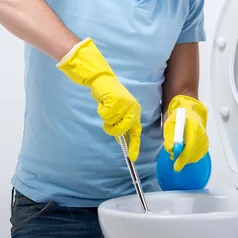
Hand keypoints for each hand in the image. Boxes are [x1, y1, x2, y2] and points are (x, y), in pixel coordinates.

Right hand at [56, 38, 141, 160]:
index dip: (134, 145)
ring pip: (111, 123)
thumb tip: (120, 138)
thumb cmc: (109, 96)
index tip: (132, 156)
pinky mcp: (116, 101)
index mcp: (135, 112)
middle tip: (107, 122)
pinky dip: (101, 110)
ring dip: (105, 117)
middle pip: (121, 130)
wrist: (103, 81)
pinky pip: (105, 115)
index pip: (136, 131)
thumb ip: (120, 123)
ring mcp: (125, 105)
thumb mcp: (118, 111)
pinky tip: (103, 102)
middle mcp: (133, 109)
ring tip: (106, 106)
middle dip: (112, 129)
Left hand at [163, 95, 208, 170]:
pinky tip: (187, 156)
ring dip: (188, 158)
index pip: (190, 145)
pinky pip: (201, 151)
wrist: (188, 106)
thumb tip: (172, 150)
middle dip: (184, 159)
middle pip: (195, 151)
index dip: (183, 157)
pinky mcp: (205, 139)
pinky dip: (193, 156)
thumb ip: (170, 136)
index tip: (176, 166)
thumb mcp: (169, 123)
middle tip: (175, 162)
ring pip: (198, 153)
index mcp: (192, 125)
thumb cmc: (177, 113)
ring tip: (179, 157)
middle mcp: (201, 131)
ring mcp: (204, 136)